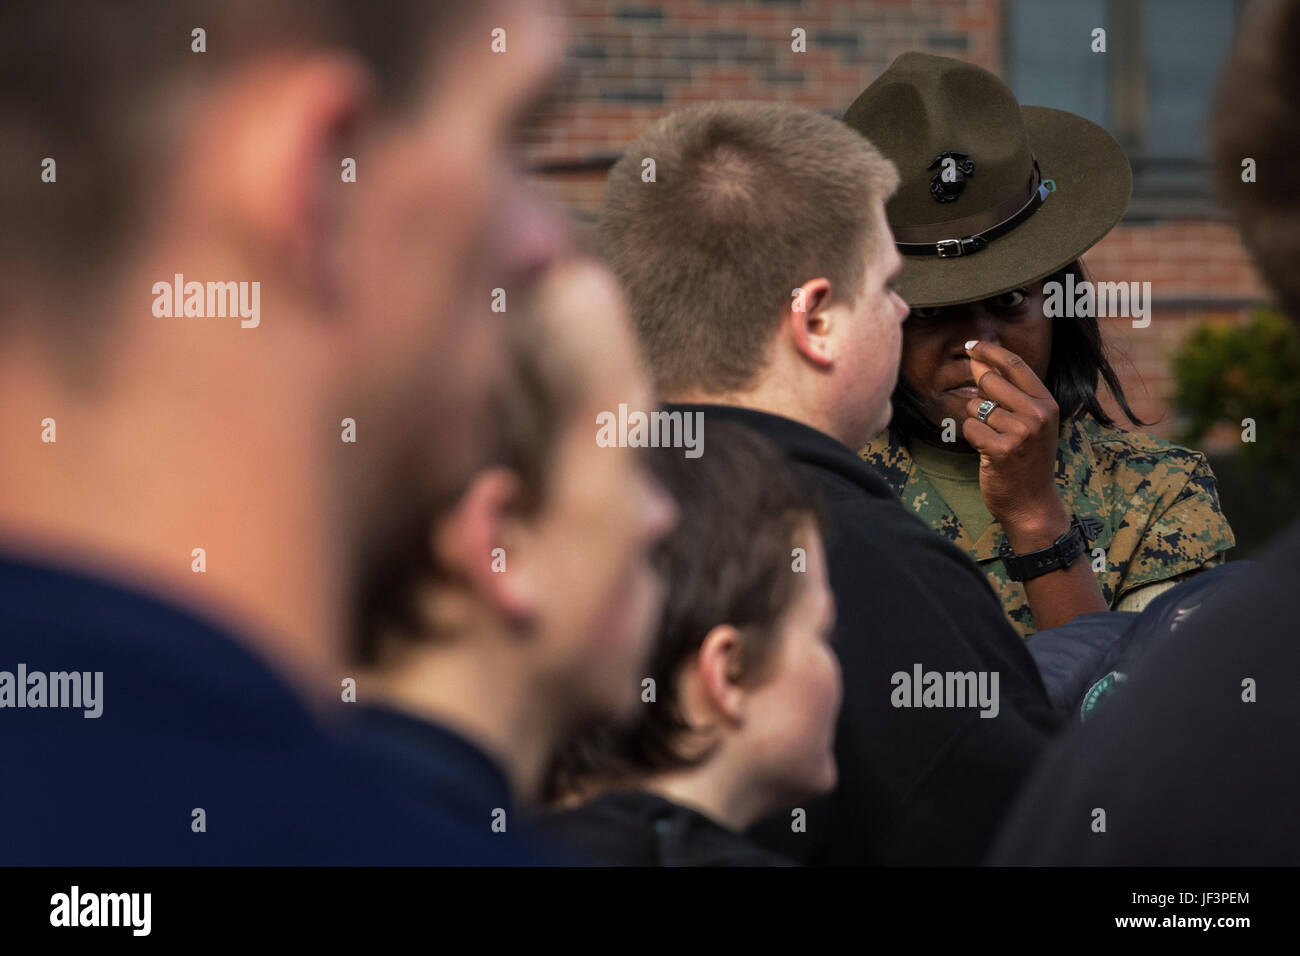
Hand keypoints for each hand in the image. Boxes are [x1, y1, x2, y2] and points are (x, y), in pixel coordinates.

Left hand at [961, 340, 1065, 543]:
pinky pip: (969, 428)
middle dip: (979, 394)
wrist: (1032, 503)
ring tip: (993, 440)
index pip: (1015, 364)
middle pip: (990, 382)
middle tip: (989, 419)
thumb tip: (979, 361)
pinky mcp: (1001, 449)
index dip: (990, 351)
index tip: (971, 345)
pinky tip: (986, 451)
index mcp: (1047, 403)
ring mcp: (1020, 432)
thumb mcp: (1030, 423)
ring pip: (976, 406)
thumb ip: (1011, 394)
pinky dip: (971, 438)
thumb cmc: (1027, 461)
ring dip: (975, 421)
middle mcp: (1037, 414)